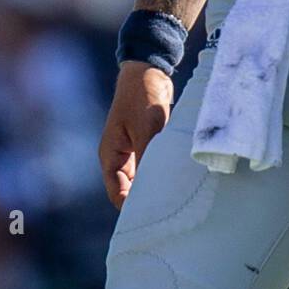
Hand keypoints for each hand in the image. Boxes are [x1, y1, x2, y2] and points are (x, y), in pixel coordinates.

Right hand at [98, 61, 173, 209]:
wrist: (150, 70)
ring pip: (144, 178)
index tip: (152, 218)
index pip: (118, 194)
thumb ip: (147, 158)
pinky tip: (178, 178)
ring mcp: (133, 150)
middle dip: (146, 200)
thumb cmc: (142, 98)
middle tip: (169, 213)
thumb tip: (154, 188)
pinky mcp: (147, 143)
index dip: (132, 208)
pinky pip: (153, 165)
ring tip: (175, 199)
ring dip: (156, 184)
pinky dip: (162, 171)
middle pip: (131, 189)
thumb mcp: (146, 130)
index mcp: (111, 156)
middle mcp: (120, 157)